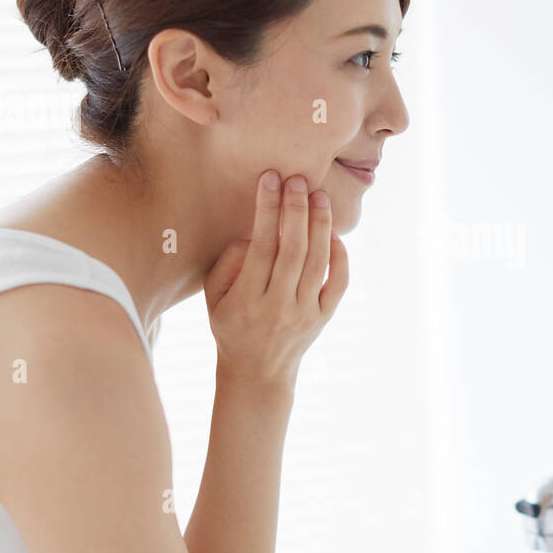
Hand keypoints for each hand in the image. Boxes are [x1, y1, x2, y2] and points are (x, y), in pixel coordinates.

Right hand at [203, 171, 347, 388]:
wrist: (258, 373)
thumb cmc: (231, 325)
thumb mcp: (213, 298)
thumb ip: (227, 263)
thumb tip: (252, 233)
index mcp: (246, 300)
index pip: (261, 246)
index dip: (267, 209)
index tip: (269, 179)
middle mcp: (278, 306)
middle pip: (292, 250)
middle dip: (296, 210)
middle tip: (298, 179)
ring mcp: (305, 313)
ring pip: (318, 262)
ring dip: (320, 225)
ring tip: (319, 196)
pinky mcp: (324, 317)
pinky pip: (338, 282)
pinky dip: (340, 256)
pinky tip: (334, 234)